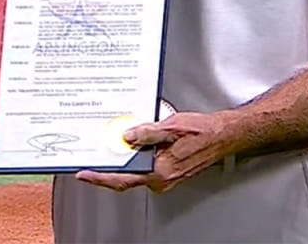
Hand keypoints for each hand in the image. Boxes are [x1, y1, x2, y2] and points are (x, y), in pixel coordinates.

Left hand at [75, 112, 231, 193]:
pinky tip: (134, 145)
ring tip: (116, 144)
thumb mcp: (171, 126)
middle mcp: (162, 179)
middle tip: (94, 156)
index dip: (100, 178)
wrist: (222, 136)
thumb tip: (127, 137)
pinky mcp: (168, 172)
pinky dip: (137, 157)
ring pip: (136, 171)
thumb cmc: (202, 132)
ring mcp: (165, 178)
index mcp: (160, 172)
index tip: (85, 174)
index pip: (122, 179)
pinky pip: (146, 167)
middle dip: (110, 166)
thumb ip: (146, 133)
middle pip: (126, 177)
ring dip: (125, 160)